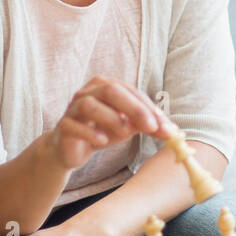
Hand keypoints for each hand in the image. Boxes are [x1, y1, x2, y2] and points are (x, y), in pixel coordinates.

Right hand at [46, 76, 173, 170]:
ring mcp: (73, 108)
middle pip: (112, 91)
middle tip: (151, 127)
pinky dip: (90, 132)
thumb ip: (147, 125)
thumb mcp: (128, 127)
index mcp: (106, 86)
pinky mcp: (63, 126)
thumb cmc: (102, 131)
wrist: (72, 149)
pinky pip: (73, 125)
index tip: (165, 126)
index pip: (131, 92)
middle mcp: (88, 92)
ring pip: (90, 105)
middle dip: (134, 109)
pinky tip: (103, 140)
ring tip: (127, 132)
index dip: (149, 108)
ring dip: (112, 118)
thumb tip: (173, 131)